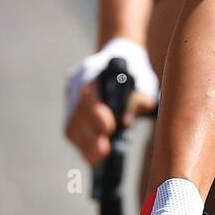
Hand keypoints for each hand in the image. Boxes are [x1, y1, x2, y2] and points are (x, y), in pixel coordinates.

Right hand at [64, 37, 158, 164]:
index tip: (109, 128)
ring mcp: (70, 95)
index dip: (96, 113)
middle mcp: (76, 82)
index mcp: (93, 69)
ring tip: (98, 158)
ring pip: (72, 124)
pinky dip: (82, 143)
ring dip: (84, 144)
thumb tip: (125, 122)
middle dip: (89, 135)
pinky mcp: (70, 108)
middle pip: (78, 112)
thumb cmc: (136, 72)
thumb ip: (138, 98)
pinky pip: (72, 128)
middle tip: (103, 152)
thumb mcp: (144, 82)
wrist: (120, 56)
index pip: (89, 93)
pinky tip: (92, 156)